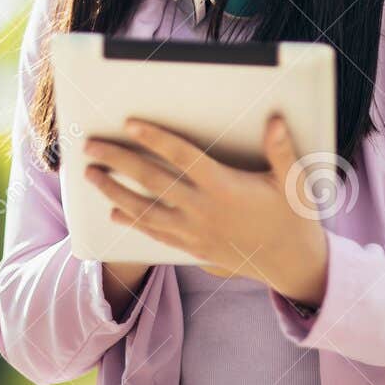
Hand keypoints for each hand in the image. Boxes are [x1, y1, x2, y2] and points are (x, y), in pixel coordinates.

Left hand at [82, 115, 329, 307]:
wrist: (291, 264)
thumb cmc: (293, 218)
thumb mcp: (293, 181)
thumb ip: (280, 149)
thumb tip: (275, 120)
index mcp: (225, 187)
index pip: (181, 156)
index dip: (155, 138)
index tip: (129, 124)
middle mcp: (203, 209)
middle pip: (151, 180)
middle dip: (118, 161)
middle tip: (91, 146)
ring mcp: (195, 231)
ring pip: (144, 210)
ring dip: (114, 191)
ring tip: (91, 176)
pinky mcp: (193, 248)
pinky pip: (155, 234)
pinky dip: (132, 223)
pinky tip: (114, 214)